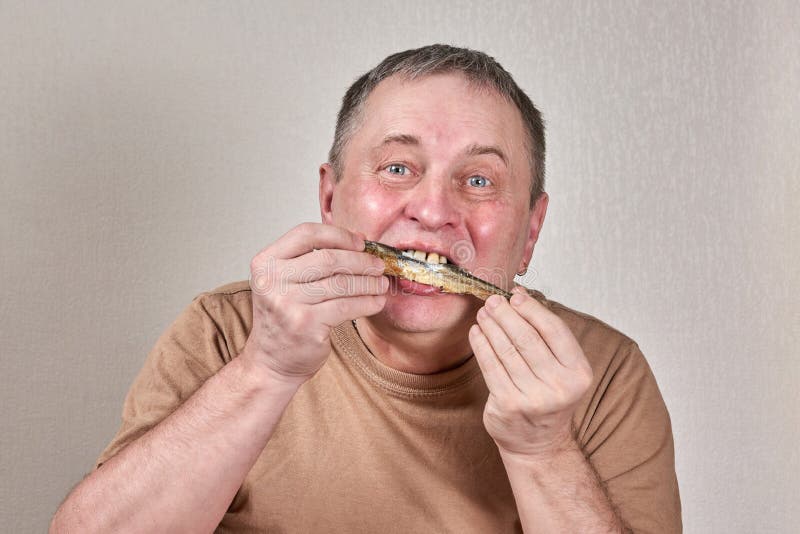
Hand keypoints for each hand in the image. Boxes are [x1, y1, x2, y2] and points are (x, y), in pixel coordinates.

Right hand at [244, 223, 387, 381]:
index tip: (360, 242)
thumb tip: (358, 241)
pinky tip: (376, 302)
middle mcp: (272, 280)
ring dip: (368, 282)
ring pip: (341, 283)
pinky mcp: (306, 324)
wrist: (271, 362)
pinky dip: (367, 302)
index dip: (339, 235)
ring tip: (381, 284)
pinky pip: (346, 306)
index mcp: (266, 263)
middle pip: (328, 258)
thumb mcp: (286, 282)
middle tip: (379, 265)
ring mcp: (287, 303)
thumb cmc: (284, 319)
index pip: (306, 234)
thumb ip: (311, 260)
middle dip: (361, 261)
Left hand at [469, 286, 592, 457]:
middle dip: (506, 314)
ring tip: (483, 313)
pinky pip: (490, 367)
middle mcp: (559, 387)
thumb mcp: (561, 369)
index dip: (532, 309)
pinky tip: (476, 333)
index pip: (554, 330)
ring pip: (506, 350)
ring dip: (491, 326)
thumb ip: (546, 336)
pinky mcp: (508, 405)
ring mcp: (533, 398)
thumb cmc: (548, 396)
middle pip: (527, 338)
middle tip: (493, 300)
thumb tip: (519, 296)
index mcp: (579, 373)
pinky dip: (481, 345)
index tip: (516, 296)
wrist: (538, 444)